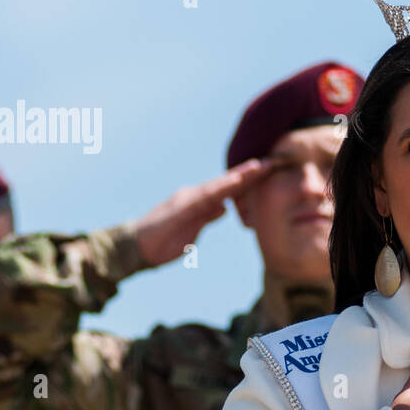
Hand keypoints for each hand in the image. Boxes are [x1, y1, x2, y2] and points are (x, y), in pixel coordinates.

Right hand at [131, 158, 274, 267]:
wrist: (136, 248)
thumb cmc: (165, 240)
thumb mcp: (194, 228)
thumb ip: (208, 216)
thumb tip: (224, 207)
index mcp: (200, 201)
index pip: (229, 190)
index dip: (250, 181)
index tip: (270, 172)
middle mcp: (195, 195)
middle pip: (227, 183)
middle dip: (249, 174)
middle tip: (273, 162)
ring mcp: (187, 199)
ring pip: (218, 186)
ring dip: (238, 177)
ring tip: (258, 167)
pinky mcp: (180, 208)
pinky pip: (203, 197)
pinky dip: (220, 190)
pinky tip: (233, 184)